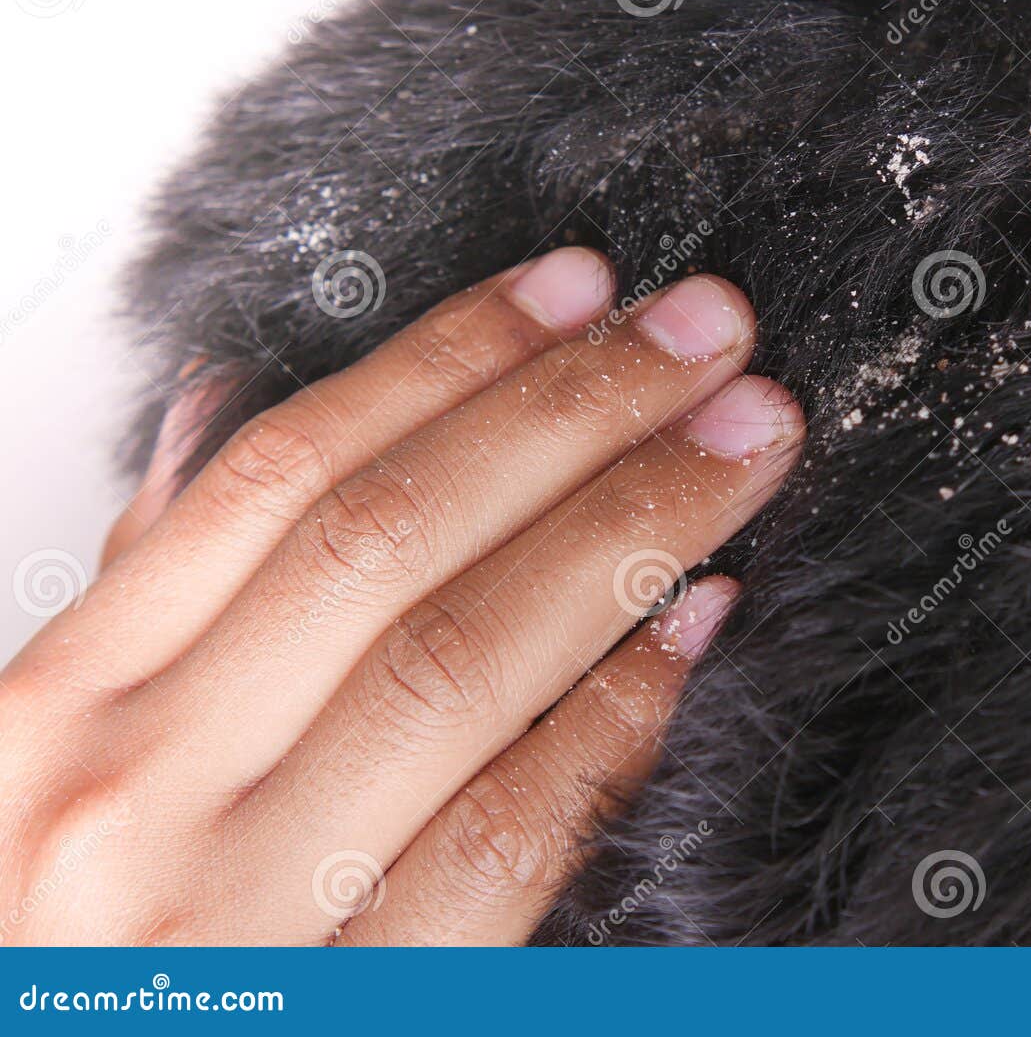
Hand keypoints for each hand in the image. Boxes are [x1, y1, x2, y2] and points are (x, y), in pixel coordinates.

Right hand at [0, 248, 803, 943]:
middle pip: (392, 537)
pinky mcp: (364, 1003)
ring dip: (626, 528)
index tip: (581, 287)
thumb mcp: (65, 759)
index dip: (450, 360)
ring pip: (461, 661)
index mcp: (64, 701)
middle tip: (708, 333)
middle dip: (569, 412)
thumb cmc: (93, 944)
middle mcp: (137, 786)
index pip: (289, 472)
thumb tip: (220, 400)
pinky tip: (697, 624)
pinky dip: (615, 716)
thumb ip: (153, 596)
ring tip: (742, 442)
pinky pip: (510, 834)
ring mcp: (239, 906)